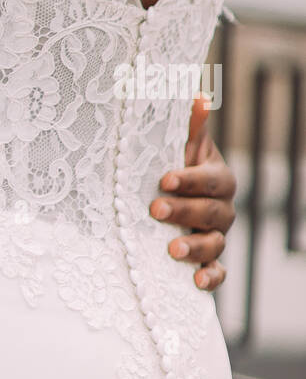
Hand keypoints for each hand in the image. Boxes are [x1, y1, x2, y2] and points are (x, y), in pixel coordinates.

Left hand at [150, 96, 235, 291]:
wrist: (164, 197)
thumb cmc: (168, 164)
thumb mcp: (175, 143)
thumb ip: (188, 124)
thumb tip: (198, 97)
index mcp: (216, 178)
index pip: (212, 179)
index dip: (191, 180)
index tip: (165, 179)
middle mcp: (221, 209)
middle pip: (213, 212)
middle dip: (185, 211)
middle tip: (156, 209)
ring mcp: (215, 236)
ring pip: (215, 244)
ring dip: (196, 247)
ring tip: (172, 249)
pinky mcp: (206, 261)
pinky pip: (217, 273)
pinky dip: (210, 278)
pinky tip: (194, 281)